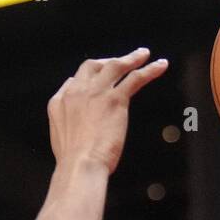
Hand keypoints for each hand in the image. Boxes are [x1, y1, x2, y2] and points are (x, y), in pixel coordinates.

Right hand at [48, 48, 167, 174]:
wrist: (80, 164)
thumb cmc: (73, 161)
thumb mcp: (61, 138)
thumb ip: (68, 124)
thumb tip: (79, 124)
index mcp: (60, 101)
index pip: (74, 81)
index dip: (87, 80)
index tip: (97, 83)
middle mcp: (76, 91)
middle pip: (92, 66)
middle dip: (106, 61)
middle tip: (121, 62)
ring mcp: (96, 92)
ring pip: (115, 66)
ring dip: (131, 58)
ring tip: (144, 54)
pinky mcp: (115, 99)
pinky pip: (135, 78)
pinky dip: (149, 70)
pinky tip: (160, 66)